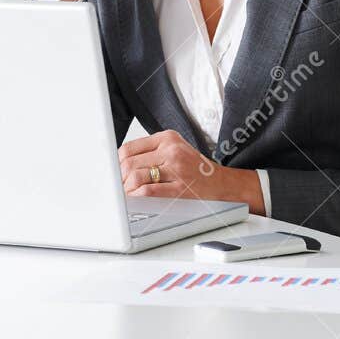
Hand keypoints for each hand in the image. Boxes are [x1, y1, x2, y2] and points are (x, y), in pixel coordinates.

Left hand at [119, 129, 265, 214]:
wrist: (225, 185)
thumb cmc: (197, 171)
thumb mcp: (176, 150)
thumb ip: (151, 152)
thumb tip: (119, 164)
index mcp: (168, 138)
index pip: (129, 148)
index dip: (116, 164)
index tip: (114, 173)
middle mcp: (172, 150)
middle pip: (128, 163)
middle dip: (119, 178)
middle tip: (118, 188)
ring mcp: (176, 169)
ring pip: (135, 176)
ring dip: (126, 189)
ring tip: (127, 195)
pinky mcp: (179, 188)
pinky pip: (148, 191)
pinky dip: (136, 196)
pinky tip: (136, 199)